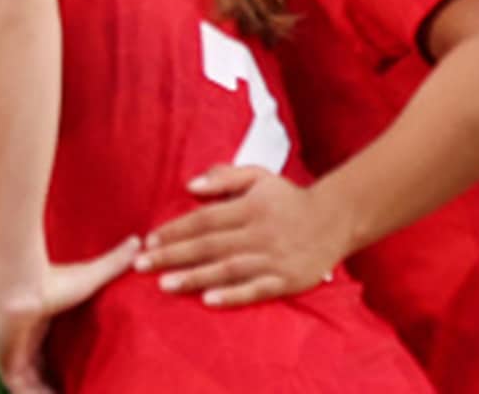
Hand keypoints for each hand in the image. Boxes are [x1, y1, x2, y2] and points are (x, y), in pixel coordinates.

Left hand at [0, 235, 138, 393]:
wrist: (20, 285)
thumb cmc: (52, 280)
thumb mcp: (90, 276)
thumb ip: (113, 263)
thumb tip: (137, 240)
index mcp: (36, 328)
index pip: (47, 354)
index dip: (62, 368)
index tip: (83, 377)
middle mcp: (21, 343)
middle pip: (37, 374)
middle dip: (54, 386)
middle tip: (79, 391)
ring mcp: (10, 355)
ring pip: (28, 386)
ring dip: (46, 393)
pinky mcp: (4, 365)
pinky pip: (19, 391)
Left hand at [134, 165, 352, 307]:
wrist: (336, 218)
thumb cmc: (288, 198)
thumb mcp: (258, 176)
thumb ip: (223, 176)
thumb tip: (188, 185)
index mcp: (249, 207)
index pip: (204, 220)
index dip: (175, 230)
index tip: (148, 240)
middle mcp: (259, 233)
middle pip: (209, 245)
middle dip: (173, 255)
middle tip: (142, 265)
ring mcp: (274, 258)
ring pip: (228, 269)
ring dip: (195, 277)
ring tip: (165, 284)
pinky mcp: (288, 280)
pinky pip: (257, 290)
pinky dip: (233, 296)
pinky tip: (208, 301)